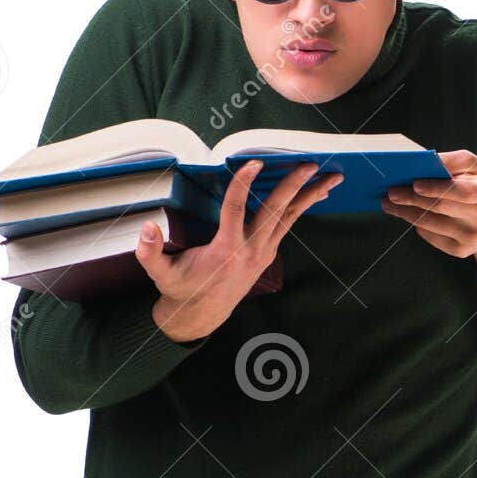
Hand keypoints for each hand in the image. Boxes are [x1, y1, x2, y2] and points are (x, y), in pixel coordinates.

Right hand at [137, 160, 340, 341]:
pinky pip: (287, 224)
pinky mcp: (267, 253)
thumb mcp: (161, 273)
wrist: (201, 314)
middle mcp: (249, 250)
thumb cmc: (180, 288)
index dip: (242, 185)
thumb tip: (145, 229)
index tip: (252, 163)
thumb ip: (150, 252)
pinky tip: (317, 193)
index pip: (234, 210)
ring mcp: (262, 252)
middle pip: (273, 212)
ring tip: (331, 177)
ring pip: (289, 218)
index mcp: (225, 251)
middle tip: (307, 165)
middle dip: (291, 186)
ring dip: (310, 196)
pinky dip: (302, 207)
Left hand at [380, 149, 476, 283]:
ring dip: (406, 213)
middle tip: (391, 192)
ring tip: (390, 203)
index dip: (437, 188)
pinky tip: (411, 215)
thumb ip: (453, 161)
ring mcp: (473, 238)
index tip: (414, 183)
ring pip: (431, 224)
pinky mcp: (462, 251)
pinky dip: (418, 225)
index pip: (461, 192)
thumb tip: (424, 161)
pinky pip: (432, 237)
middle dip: (412, 199)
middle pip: (441, 208)